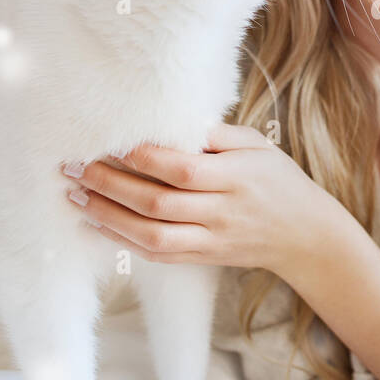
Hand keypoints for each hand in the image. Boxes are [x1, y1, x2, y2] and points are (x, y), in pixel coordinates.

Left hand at [58, 122, 342, 273]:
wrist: (305, 235)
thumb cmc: (278, 181)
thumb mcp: (258, 146)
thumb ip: (216, 135)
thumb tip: (168, 120)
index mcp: (236, 177)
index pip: (183, 168)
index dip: (143, 156)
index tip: (110, 140)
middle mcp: (221, 211)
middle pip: (158, 202)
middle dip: (110, 184)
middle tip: (74, 166)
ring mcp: (210, 240)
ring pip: (151, 234)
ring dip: (107, 216)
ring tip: (75, 196)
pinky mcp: (201, 258)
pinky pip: (156, 254)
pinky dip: (121, 241)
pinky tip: (95, 224)